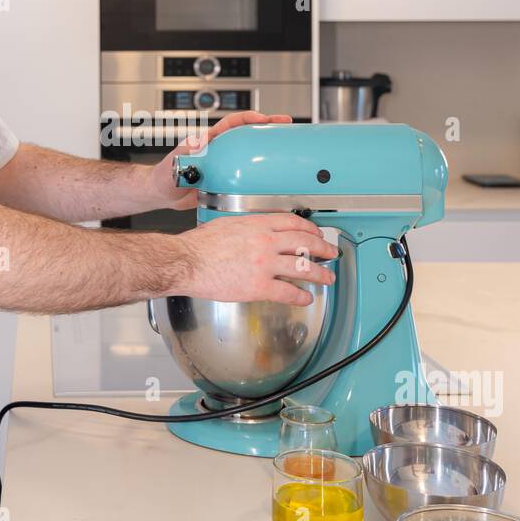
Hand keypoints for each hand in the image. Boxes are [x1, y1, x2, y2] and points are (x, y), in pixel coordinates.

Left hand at [147, 111, 292, 211]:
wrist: (160, 194)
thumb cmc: (162, 178)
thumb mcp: (172, 166)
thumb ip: (184, 157)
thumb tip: (198, 145)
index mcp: (206, 141)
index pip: (230, 124)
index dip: (246, 119)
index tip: (262, 119)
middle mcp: (217, 148)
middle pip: (245, 132)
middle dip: (266, 126)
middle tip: (284, 123)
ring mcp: (222, 162)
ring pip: (248, 150)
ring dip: (266, 145)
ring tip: (286, 142)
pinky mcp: (224, 177)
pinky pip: (245, 170)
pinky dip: (259, 169)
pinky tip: (271, 172)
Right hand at [175, 212, 338, 305]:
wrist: (187, 262)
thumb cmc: (199, 245)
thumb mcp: (227, 224)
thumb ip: (247, 227)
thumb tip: (254, 232)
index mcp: (258, 225)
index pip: (293, 222)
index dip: (310, 228)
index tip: (316, 233)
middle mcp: (266, 242)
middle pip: (305, 243)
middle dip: (323, 248)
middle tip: (332, 253)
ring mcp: (264, 265)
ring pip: (303, 268)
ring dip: (320, 273)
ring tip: (328, 277)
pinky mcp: (258, 286)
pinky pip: (287, 292)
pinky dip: (300, 296)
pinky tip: (306, 298)